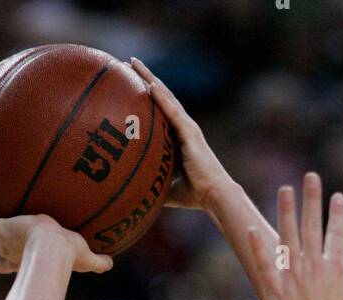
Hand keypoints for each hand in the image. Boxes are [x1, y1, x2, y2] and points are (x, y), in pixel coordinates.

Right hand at [0, 189, 112, 273]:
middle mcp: (10, 253)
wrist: (53, 250)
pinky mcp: (2, 227)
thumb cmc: (68, 258)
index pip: (9, 264)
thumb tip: (111, 263)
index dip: (4, 263)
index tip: (0, 261)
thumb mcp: (85, 258)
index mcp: (24, 261)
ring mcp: (3, 241)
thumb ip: (97, 262)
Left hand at [129, 57, 226, 211]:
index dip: (146, 93)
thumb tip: (134, 193)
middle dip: (145, 77)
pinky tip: (150, 85)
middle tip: (128, 62)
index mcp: (179, 135)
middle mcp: (183, 126)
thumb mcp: (167, 187)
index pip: (160, 108)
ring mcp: (187, 127)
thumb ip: (153, 184)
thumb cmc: (195, 194)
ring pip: (166, 96)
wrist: (214, 195)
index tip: (129, 80)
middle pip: (161, 95)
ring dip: (150, 79)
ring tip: (133, 64)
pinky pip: (173, 112)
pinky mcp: (190, 132)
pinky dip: (161, 98)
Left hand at [247, 173, 342, 299]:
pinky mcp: (274, 291)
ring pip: (288, 236)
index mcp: (336, 270)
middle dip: (312, 199)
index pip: (337, 233)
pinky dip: (258, 247)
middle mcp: (314, 267)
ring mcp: (292, 277)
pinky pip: (265, 264)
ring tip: (284, 190)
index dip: (338, 213)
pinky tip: (252, 230)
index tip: (337, 196)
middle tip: (311, 177)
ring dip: (286, 211)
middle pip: (312, 225)